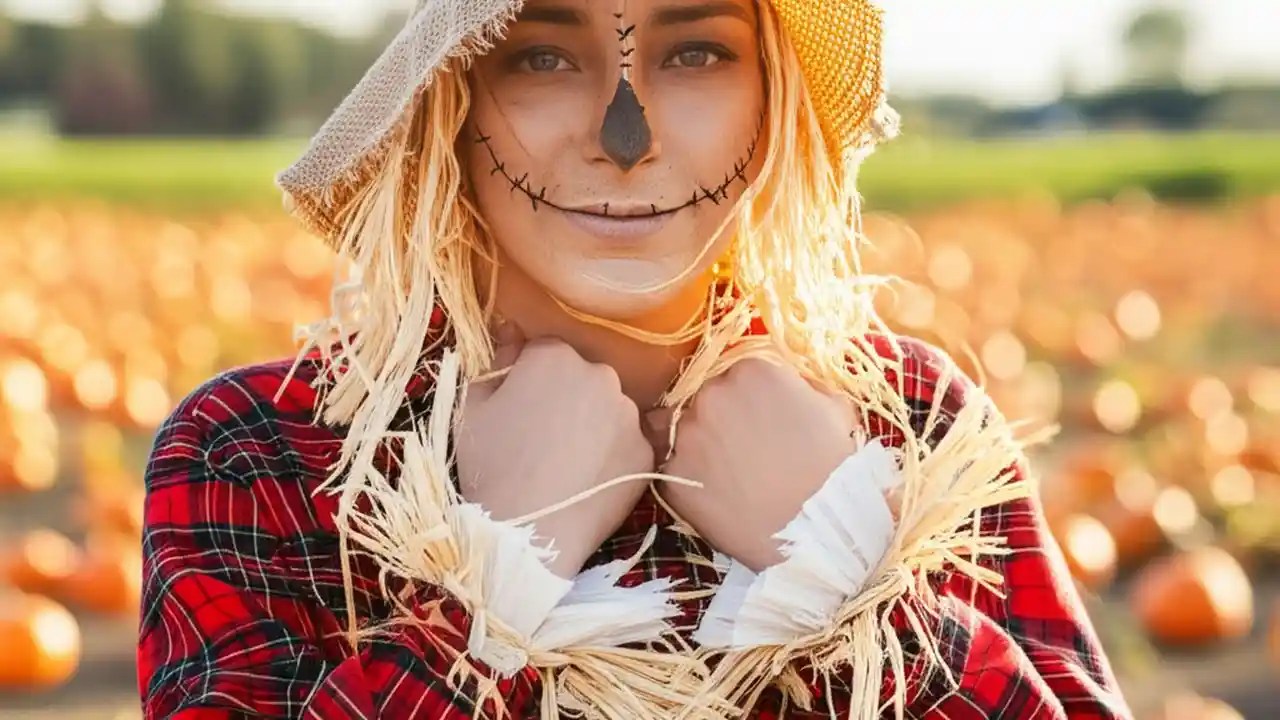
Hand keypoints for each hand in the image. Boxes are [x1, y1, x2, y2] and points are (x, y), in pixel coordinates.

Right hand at [455, 324, 654, 577]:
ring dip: (592, 424)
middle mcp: (600, 374)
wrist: (529, 532)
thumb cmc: (491, 467)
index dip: (527, 379)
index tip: (518, 408)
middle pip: (581, 377)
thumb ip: (496, 361)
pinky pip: (628, 442)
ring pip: (608, 408)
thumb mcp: (473, 407)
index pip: (543, 353)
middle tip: (542, 438)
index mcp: (554, 355)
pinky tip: (588, 477)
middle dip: (565, 397)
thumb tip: (511, 328)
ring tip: (566, 462)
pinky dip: (612, 454)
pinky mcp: (647, 450)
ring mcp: (629, 413)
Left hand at [648, 359, 857, 571]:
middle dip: (725, 417)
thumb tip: (789, 385)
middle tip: (747, 448)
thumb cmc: (834, 470)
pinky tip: (717, 493)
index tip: (762, 418)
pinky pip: (673, 467)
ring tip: (732, 474)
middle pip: (709, 397)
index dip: (751, 397)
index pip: (739, 373)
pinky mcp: (671, 474)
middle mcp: (712, 394)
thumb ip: (805, 385)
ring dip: (703, 445)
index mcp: (752, 371)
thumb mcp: (837, 410)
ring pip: (685, 430)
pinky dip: (689, 477)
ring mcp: (686, 435)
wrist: (815, 533)